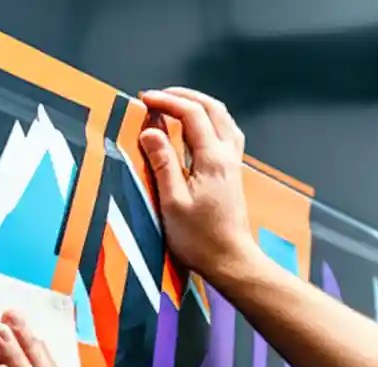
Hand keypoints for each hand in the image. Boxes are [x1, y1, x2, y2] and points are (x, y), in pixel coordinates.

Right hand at [139, 87, 260, 285]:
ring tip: (176, 105)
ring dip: (200, 105)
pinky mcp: (232, 174)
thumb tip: (150, 131)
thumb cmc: (200, 239)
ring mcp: (233, 164)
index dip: (167, 101)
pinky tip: (196, 130)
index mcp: (212, 159)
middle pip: (212, 108)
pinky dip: (209, 121)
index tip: (144, 100)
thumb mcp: (172, 202)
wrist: (230, 260)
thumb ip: (162, 163)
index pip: (191, 114)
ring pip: (223, 118)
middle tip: (159, 96)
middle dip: (185, 96)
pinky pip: (226, 134)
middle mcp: (227, 156)